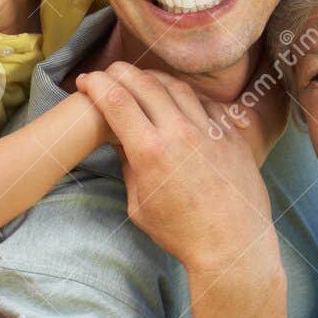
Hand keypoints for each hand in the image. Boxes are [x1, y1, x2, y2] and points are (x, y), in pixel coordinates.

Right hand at [78, 62, 277, 276]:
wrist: (232, 244)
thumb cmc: (181, 232)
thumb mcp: (139, 205)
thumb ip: (129, 167)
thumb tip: (121, 142)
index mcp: (151, 152)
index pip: (116, 101)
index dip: (96, 85)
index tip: (85, 83)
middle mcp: (180, 133)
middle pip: (143, 83)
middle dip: (119, 72)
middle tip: (107, 74)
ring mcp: (209, 131)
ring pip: (176, 86)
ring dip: (152, 77)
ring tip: (139, 80)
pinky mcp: (231, 134)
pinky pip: (204, 103)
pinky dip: (184, 96)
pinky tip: (175, 102)